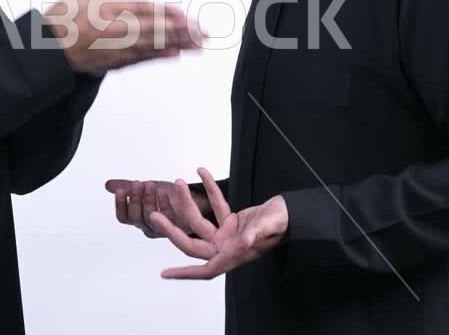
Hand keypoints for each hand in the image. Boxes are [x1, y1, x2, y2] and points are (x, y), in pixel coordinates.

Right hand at [45, 0, 202, 74]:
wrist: (45, 51)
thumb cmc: (60, 20)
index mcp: (109, 11)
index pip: (145, 10)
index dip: (167, 13)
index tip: (185, 15)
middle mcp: (116, 32)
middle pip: (155, 29)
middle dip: (181, 31)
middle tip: (202, 32)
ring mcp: (117, 49)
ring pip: (152, 46)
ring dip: (177, 45)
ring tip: (197, 44)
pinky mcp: (114, 63)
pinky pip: (141, 59)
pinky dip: (158, 57)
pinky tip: (174, 54)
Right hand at [105, 178, 211, 237]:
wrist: (192, 198)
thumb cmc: (168, 196)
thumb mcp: (145, 188)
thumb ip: (128, 187)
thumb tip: (107, 185)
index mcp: (139, 219)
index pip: (123, 218)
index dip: (120, 205)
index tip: (121, 190)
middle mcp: (149, 226)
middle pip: (136, 218)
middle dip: (136, 199)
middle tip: (138, 183)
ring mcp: (164, 229)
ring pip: (151, 218)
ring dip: (149, 200)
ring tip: (150, 184)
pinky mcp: (179, 226)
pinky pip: (169, 216)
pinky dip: (164, 202)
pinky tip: (164, 191)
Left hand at [150, 167, 288, 279]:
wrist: (294, 213)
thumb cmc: (284, 223)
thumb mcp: (270, 228)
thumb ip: (256, 235)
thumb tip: (243, 241)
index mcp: (233, 256)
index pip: (205, 270)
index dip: (185, 274)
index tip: (165, 274)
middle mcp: (226, 248)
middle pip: (193, 243)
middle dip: (173, 229)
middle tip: (154, 215)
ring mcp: (228, 235)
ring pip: (200, 221)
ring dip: (188, 202)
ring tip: (178, 182)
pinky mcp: (232, 222)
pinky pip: (215, 206)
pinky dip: (209, 191)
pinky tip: (201, 173)